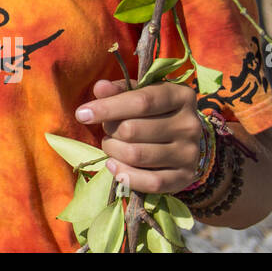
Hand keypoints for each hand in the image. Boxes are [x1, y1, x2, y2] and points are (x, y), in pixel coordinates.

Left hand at [74, 78, 205, 194]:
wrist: (183, 139)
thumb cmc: (154, 111)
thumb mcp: (139, 93)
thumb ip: (119, 90)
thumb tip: (100, 88)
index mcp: (180, 96)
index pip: (141, 102)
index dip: (107, 108)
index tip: (82, 114)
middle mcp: (190, 125)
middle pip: (133, 130)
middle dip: (109, 130)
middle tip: (107, 129)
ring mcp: (190, 153)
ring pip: (136, 155)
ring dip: (113, 151)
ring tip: (112, 145)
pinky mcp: (185, 177)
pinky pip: (150, 182)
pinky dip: (125, 175)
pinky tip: (114, 165)